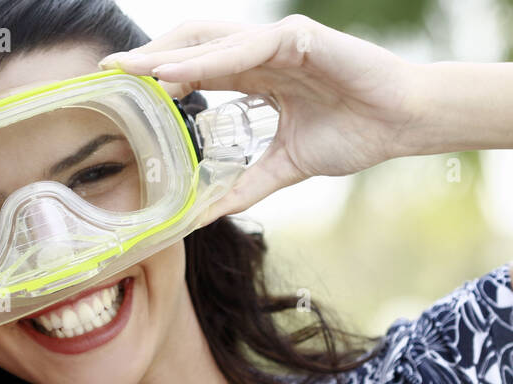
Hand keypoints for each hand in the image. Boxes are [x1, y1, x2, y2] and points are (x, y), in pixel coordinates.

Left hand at [100, 15, 419, 220]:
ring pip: (214, 41)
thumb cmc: (353, 135)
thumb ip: (245, 188)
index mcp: (257, 76)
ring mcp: (281, 41)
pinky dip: (214, 59)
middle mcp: (263, 53)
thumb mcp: (284, 169)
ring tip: (136, 70)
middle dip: (153, 57)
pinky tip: (183, 73)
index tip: (122, 90)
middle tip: (112, 71)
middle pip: (194, 46)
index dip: (159, 76)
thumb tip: (206, 216)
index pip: (196, 69)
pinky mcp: (302, 38)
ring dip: (173, 54)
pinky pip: (250, 48)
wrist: (401, 125)